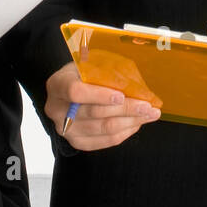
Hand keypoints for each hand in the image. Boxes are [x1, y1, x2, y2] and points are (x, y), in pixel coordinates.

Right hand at [44, 62, 159, 150]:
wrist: (68, 92)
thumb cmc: (82, 74)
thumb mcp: (88, 64)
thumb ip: (104, 71)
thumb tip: (134, 84)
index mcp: (57, 84)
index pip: (75, 92)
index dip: (99, 95)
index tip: (121, 95)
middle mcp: (57, 110)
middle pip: (94, 112)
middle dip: (125, 109)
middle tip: (147, 106)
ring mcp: (66, 129)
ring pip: (103, 128)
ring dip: (130, 122)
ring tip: (149, 114)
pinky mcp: (77, 142)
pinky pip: (105, 141)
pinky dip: (125, 132)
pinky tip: (137, 123)